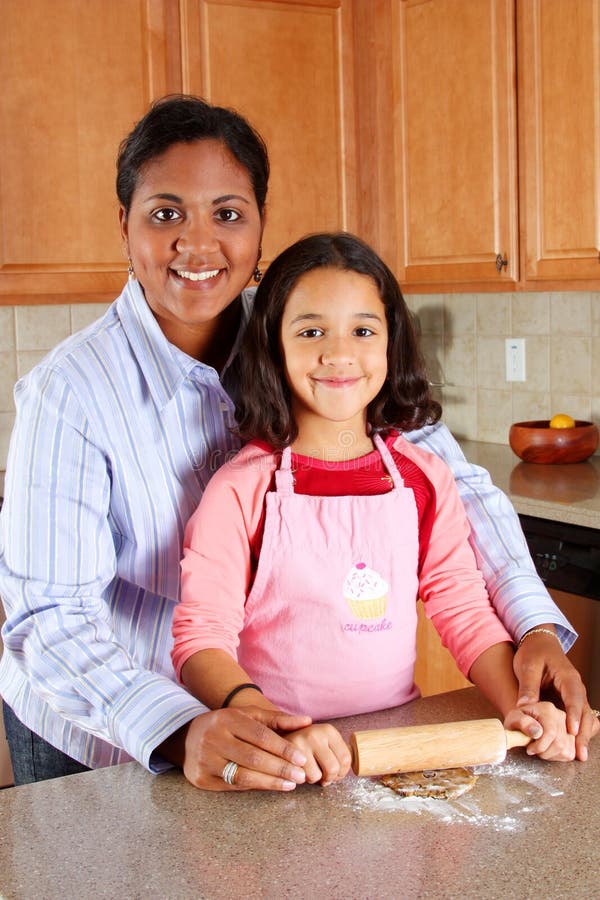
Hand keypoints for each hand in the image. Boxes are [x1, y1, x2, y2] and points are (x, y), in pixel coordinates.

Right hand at [163, 706, 311, 790]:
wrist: (188, 738)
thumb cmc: (227, 725)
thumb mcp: (248, 715)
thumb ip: (277, 719)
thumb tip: (308, 721)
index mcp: (226, 719)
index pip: (260, 735)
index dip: (283, 748)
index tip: (302, 758)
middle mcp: (213, 738)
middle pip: (253, 757)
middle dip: (280, 768)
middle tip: (301, 776)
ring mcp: (205, 760)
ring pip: (243, 775)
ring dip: (270, 782)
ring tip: (291, 784)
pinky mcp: (201, 779)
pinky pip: (232, 786)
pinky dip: (255, 787)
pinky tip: (272, 786)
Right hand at [286, 724, 351, 785]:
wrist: (279, 738)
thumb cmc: (306, 745)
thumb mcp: (324, 742)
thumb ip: (337, 752)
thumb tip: (353, 767)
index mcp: (329, 730)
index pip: (346, 759)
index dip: (342, 772)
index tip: (337, 774)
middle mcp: (316, 733)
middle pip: (333, 768)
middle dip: (330, 778)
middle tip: (325, 778)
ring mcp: (302, 742)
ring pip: (317, 776)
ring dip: (314, 779)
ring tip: (310, 770)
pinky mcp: (289, 754)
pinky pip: (302, 777)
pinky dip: (302, 779)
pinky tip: (300, 769)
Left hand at [504, 701, 575, 760]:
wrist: (527, 722)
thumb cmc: (519, 720)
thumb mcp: (513, 718)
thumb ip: (522, 722)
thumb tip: (536, 732)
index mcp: (548, 709)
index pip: (550, 732)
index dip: (541, 745)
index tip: (530, 750)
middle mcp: (562, 716)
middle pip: (558, 744)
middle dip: (542, 751)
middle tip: (530, 749)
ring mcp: (570, 727)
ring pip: (565, 750)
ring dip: (549, 755)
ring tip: (538, 747)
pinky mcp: (573, 738)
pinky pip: (569, 754)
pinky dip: (556, 757)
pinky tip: (547, 749)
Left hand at [513, 629, 598, 759]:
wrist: (539, 642)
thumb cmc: (533, 652)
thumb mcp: (527, 666)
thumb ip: (528, 687)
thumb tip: (523, 708)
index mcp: (568, 677)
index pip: (574, 698)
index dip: (574, 715)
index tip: (573, 732)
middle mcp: (576, 687)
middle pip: (585, 712)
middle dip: (583, 733)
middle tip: (580, 753)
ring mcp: (575, 694)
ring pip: (585, 717)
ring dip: (584, 735)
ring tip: (580, 755)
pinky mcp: (570, 700)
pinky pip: (579, 717)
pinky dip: (579, 730)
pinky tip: (575, 746)